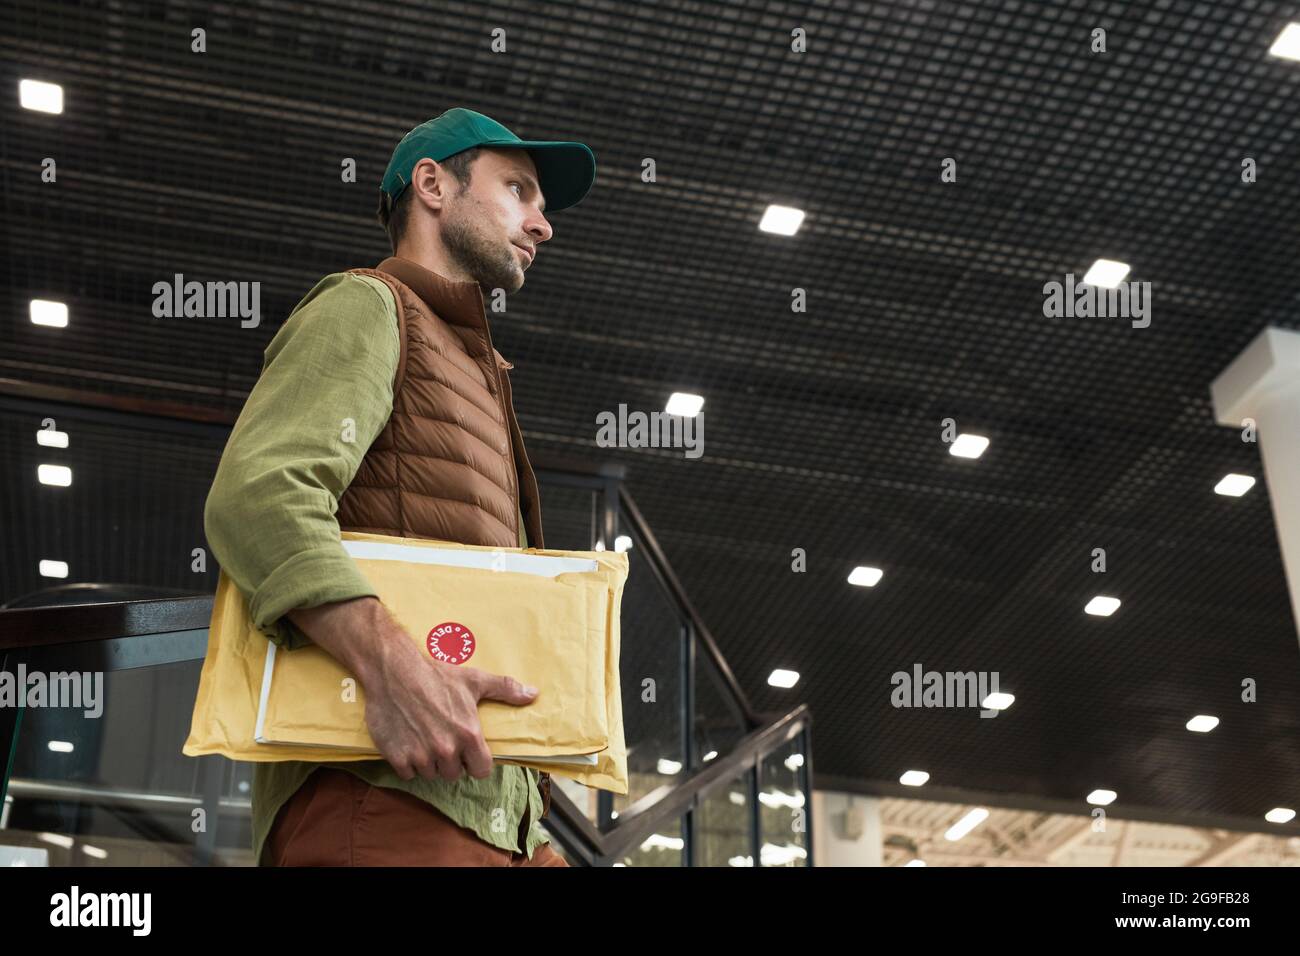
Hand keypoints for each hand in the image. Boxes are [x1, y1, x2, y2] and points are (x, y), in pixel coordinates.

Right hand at [363, 642, 538, 781]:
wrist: (394, 671)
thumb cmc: (437, 675)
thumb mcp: (474, 680)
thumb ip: (506, 689)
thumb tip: (533, 694)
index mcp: (468, 735)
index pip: (482, 771)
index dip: (476, 762)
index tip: (469, 752)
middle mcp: (446, 750)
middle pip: (455, 774)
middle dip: (451, 760)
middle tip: (442, 738)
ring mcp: (420, 756)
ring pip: (431, 774)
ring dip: (429, 761)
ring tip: (424, 736)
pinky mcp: (397, 757)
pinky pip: (407, 773)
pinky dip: (407, 762)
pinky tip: (408, 740)